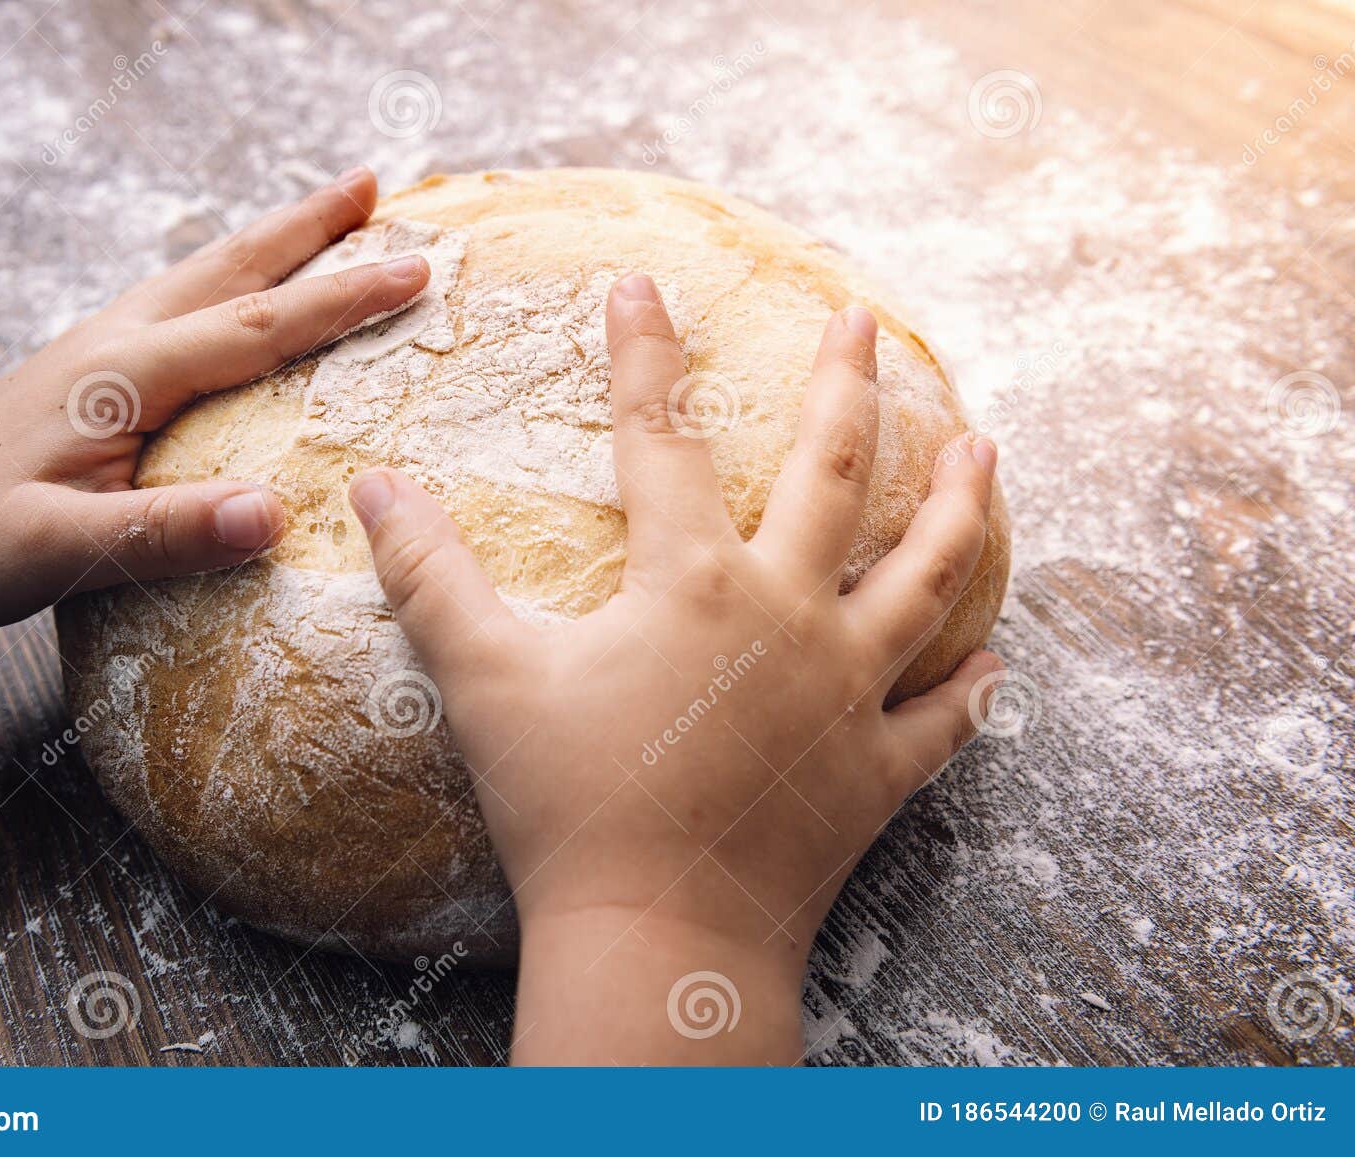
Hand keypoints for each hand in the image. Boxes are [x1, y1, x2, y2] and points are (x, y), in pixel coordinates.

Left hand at [0, 165, 424, 760]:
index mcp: (121, 376)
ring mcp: (101, 349)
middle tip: (377, 186)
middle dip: (310, 227)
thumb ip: (165, 534)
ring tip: (332, 212)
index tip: (413, 269)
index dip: (339, 299)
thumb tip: (273, 516)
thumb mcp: (64, 551)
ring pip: (204, 276)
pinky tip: (244, 291)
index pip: (253, 327)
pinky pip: (183, 304)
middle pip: (230, 269)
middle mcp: (114, 343)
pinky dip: (236, 280)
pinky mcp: (93, 371)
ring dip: (274, 241)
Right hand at [349, 274, 1001, 1063]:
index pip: (661, 438)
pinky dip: (969, 690)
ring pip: (924, 576)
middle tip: (861, 321)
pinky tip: (992, 663)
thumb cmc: (567, 806)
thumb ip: (431, 574)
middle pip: (831, 475)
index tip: (641, 284)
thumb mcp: (483, 679)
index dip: (644, 352)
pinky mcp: (876, 771)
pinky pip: (942, 720)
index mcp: (691, 583)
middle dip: (846, 386)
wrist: (658, 938)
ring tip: (982, 449)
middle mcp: (787, 616)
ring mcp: (847, 692)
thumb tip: (375, 486)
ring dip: (956, 506)